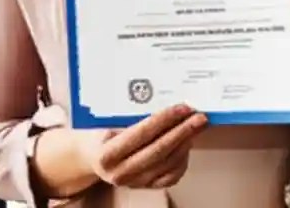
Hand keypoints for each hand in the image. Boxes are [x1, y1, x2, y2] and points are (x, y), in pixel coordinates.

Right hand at [76, 104, 206, 188]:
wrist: (90, 156)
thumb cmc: (99, 133)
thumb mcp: (105, 122)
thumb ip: (129, 115)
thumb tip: (164, 101)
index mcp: (106, 154)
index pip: (141, 134)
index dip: (164, 120)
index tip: (181, 108)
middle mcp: (120, 173)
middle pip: (159, 151)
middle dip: (182, 132)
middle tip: (199, 117)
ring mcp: (134, 183)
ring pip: (168, 164)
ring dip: (186, 143)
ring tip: (196, 126)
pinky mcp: (145, 187)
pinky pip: (171, 176)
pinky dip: (183, 159)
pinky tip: (187, 143)